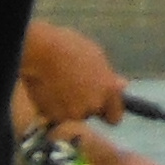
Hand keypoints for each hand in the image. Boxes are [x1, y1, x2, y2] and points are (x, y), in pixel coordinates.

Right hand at [11, 17, 124, 135]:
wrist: (42, 51)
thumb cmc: (69, 47)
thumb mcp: (96, 56)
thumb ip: (108, 77)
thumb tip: (123, 86)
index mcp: (108, 89)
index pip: (115, 117)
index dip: (108, 112)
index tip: (102, 106)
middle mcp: (93, 105)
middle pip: (91, 113)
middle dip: (85, 104)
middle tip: (74, 85)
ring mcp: (73, 113)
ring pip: (73, 115)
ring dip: (68, 105)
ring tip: (59, 84)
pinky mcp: (54, 116)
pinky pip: (56, 115)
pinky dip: (53, 107)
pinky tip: (49, 89)